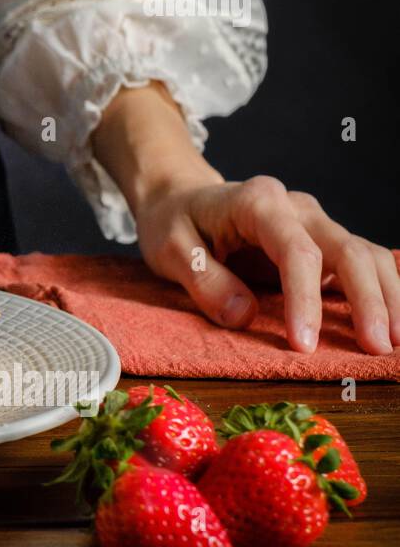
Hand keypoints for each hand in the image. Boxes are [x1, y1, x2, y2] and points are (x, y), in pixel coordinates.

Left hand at [93, 83, 398, 354]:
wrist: (179, 199)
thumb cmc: (173, 222)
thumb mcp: (169, 248)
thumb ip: (203, 280)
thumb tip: (243, 316)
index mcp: (258, 202)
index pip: (296, 251)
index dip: (304, 300)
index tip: (303, 343)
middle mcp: (296, 208)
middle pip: (346, 249)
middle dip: (367, 299)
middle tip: (374, 347)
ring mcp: (314, 223)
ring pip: (365, 255)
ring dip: (386, 297)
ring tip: (391, 343)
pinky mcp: (321, 243)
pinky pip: (360, 264)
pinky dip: (380, 291)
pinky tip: (389, 323)